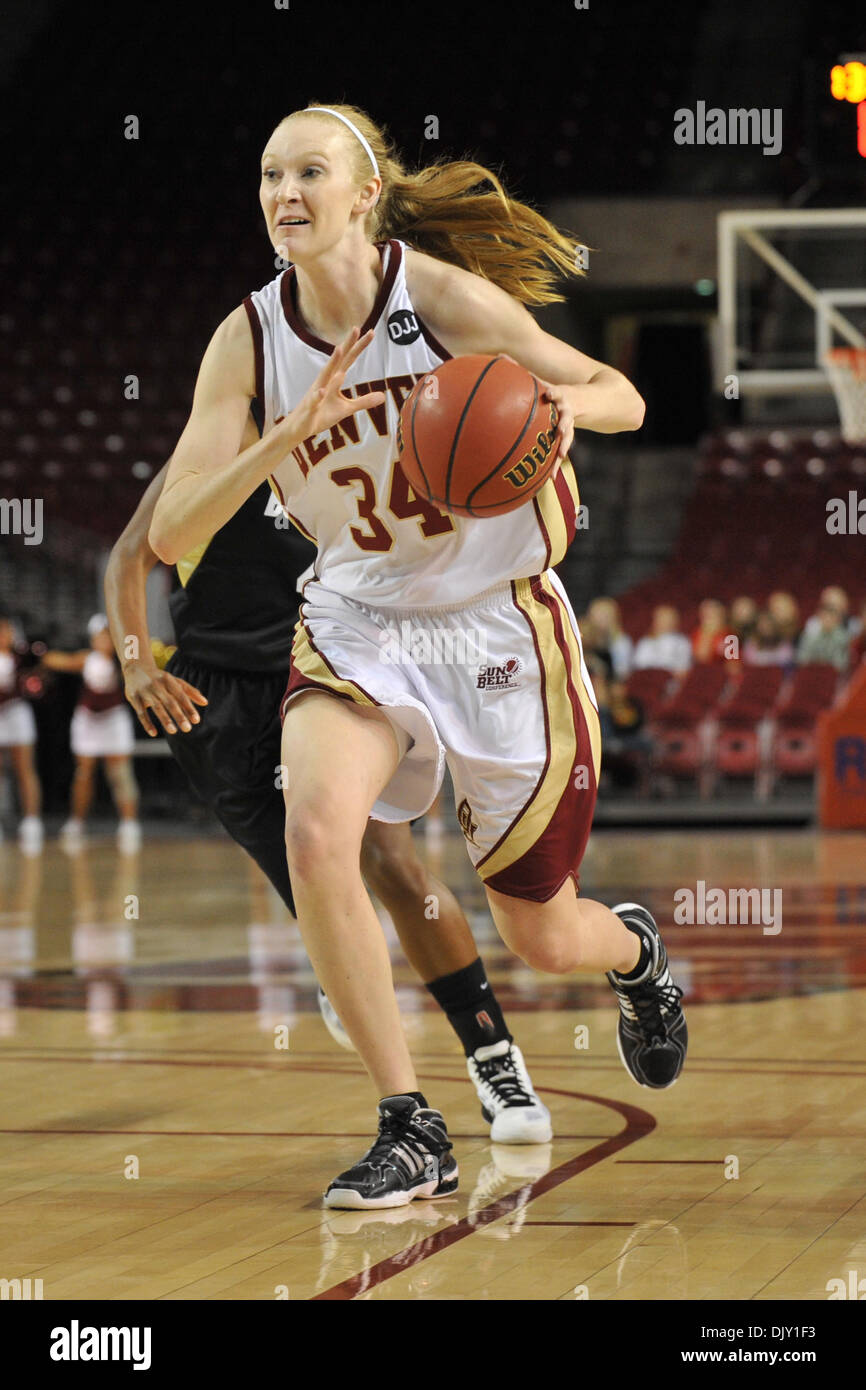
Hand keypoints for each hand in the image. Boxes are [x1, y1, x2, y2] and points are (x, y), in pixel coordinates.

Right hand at [123, 662, 207, 736]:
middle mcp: (157, 685)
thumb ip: (190, 691)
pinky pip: (141, 712)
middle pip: (170, 702)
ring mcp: (145, 691)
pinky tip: (154, 733)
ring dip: (165, 719)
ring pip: (156, 707)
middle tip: (187, 729)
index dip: (189, 707)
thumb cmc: (160, 678)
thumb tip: (205, 703)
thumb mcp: (175, 681)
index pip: (181, 695)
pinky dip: (147, 723)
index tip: (196, 720)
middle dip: (179, 715)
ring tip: (173, 731)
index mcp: (169, 680)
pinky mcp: (133, 697)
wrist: (135, 667)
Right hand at [284, 328, 385, 444]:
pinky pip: (314, 400)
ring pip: (325, 376)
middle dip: (347, 345)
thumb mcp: (346, 409)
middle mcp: (325, 381)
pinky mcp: (310, 408)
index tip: (370, 332)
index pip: (348, 359)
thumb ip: (363, 401)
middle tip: (356, 328)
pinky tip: (323, 391)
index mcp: (334, 379)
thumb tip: (382, 396)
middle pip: (338, 361)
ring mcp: (316, 393)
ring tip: (339, 349)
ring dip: (331, 363)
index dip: (358, 346)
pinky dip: (318, 395)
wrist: (299, 428)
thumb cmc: (321, 414)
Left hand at [497, 355, 578, 472]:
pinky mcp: (567, 438)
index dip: (555, 393)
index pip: (557, 392)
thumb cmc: (553, 391)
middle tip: (561, 429)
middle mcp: (566, 411)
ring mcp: (569, 425)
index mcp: (558, 396)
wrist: (586, 401)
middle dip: (565, 423)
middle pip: (567, 417)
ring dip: (564, 446)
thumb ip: (519, 370)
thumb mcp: (540, 381)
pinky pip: (559, 453)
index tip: (551, 394)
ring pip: (568, 437)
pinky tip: (549, 480)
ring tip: (561, 457)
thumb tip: (497, 355)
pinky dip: (554, 466)